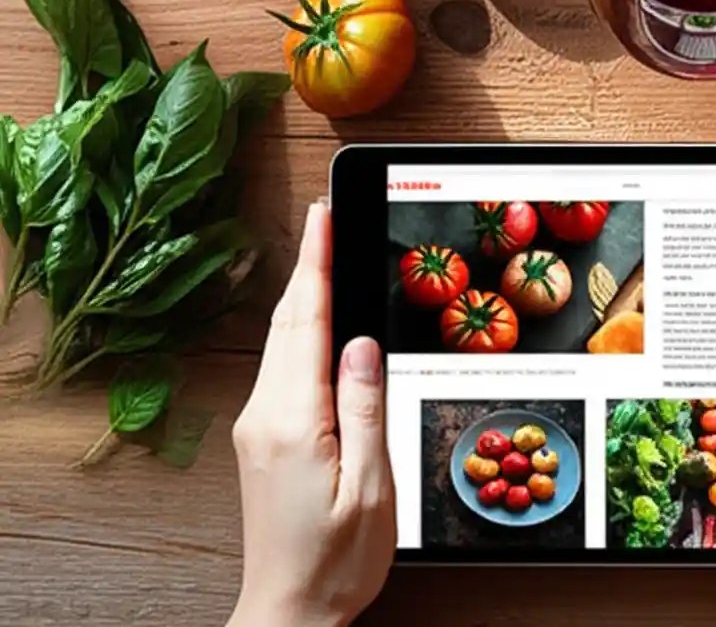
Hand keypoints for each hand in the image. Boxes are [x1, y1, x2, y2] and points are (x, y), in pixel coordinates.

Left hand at [228, 201, 395, 626]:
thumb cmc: (334, 560)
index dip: (317, 264)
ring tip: (324, 255)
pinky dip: (300, 330)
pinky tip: (317, 323)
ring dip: (304, 294)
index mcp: (294, 420)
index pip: (308, 322)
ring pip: (281, 342)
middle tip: (325, 216)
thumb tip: (364, 345)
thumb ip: (366, 409)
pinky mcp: (262, 438)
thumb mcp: (370, 486)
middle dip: (308, 265)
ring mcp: (258, 425)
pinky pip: (282, 368)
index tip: (324, 216)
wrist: (287, 610)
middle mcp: (265, 415)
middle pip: (288, 323)